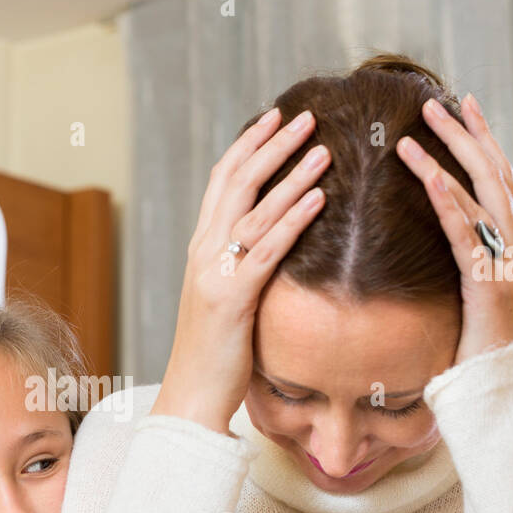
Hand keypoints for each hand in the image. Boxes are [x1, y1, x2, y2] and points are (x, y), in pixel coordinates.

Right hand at [151, 107, 329, 434]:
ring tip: (323, 146)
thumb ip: (244, 268)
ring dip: (290, 174)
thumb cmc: (215, 355)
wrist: (190, 397)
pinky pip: (266, 249)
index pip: (222, 182)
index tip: (276, 118)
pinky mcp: (232, 298)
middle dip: (271, 144)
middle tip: (306, 115)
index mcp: (202, 249)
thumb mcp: (228, 301)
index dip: (248, 145)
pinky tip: (319, 197)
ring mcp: (215, 273)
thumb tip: (276, 248)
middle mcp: (203, 252)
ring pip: (254, 209)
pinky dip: (293, 219)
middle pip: (236, 182)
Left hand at [395, 93, 512, 366]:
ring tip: (413, 132)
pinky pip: (465, 234)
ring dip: (445, 159)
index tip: (462, 107)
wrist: (498, 390)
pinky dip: (446, 202)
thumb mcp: (469, 296)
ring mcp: (506, 262)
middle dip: (464, 134)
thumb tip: (435, 244)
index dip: (481, 141)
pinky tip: (425, 176)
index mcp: (511, 245)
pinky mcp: (488, 282)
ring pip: (477, 196)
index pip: (497, 180)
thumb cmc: (476, 349)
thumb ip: (460, 264)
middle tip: (435, 101)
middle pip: (491, 175)